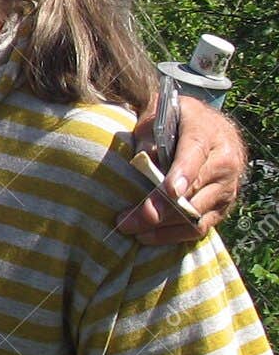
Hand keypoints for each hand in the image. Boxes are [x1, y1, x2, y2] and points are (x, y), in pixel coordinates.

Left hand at [119, 96, 245, 244]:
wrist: (210, 126)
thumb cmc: (176, 121)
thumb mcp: (159, 117)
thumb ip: (149, 139)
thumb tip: (142, 165)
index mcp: (205, 135)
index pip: (194, 156)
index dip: (183, 175)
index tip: (169, 191)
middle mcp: (223, 164)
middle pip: (193, 194)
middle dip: (159, 210)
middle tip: (126, 221)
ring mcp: (227, 188)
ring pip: (196, 216)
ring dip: (163, 228)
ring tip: (132, 231)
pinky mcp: (223, 206)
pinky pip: (201, 227)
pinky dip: (174, 235)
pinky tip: (148, 236)